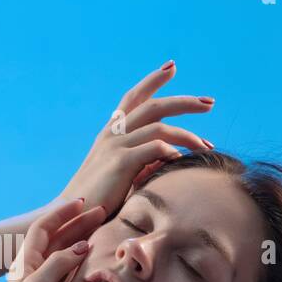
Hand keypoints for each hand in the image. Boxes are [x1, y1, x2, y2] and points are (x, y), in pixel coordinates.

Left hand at [0, 198, 105, 281]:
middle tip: (102, 212)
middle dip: (78, 224)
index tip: (81, 203)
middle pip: (58, 239)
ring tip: (104, 230)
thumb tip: (82, 246)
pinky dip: (84, 265)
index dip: (61, 214)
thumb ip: (59, 263)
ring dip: (83, 241)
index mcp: (25, 263)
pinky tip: (97, 261)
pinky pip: (71, 276)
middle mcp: (35, 271)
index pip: (43, 228)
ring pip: (66, 256)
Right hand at [57, 61, 215, 215]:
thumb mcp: (121, 172)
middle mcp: (112, 133)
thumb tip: (169, 155)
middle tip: (210, 102)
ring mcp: (115, 146)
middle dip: (184, 102)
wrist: (71, 215)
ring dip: (188, 135)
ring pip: (159, 127)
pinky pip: (154, 148)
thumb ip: (142, 159)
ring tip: (207, 146)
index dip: (152, 80)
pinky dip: (171, 152)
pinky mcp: (119, 162)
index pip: (134, 97)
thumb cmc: (98, 199)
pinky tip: (182, 160)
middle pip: (154, 105)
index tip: (171, 66)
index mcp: (111, 132)